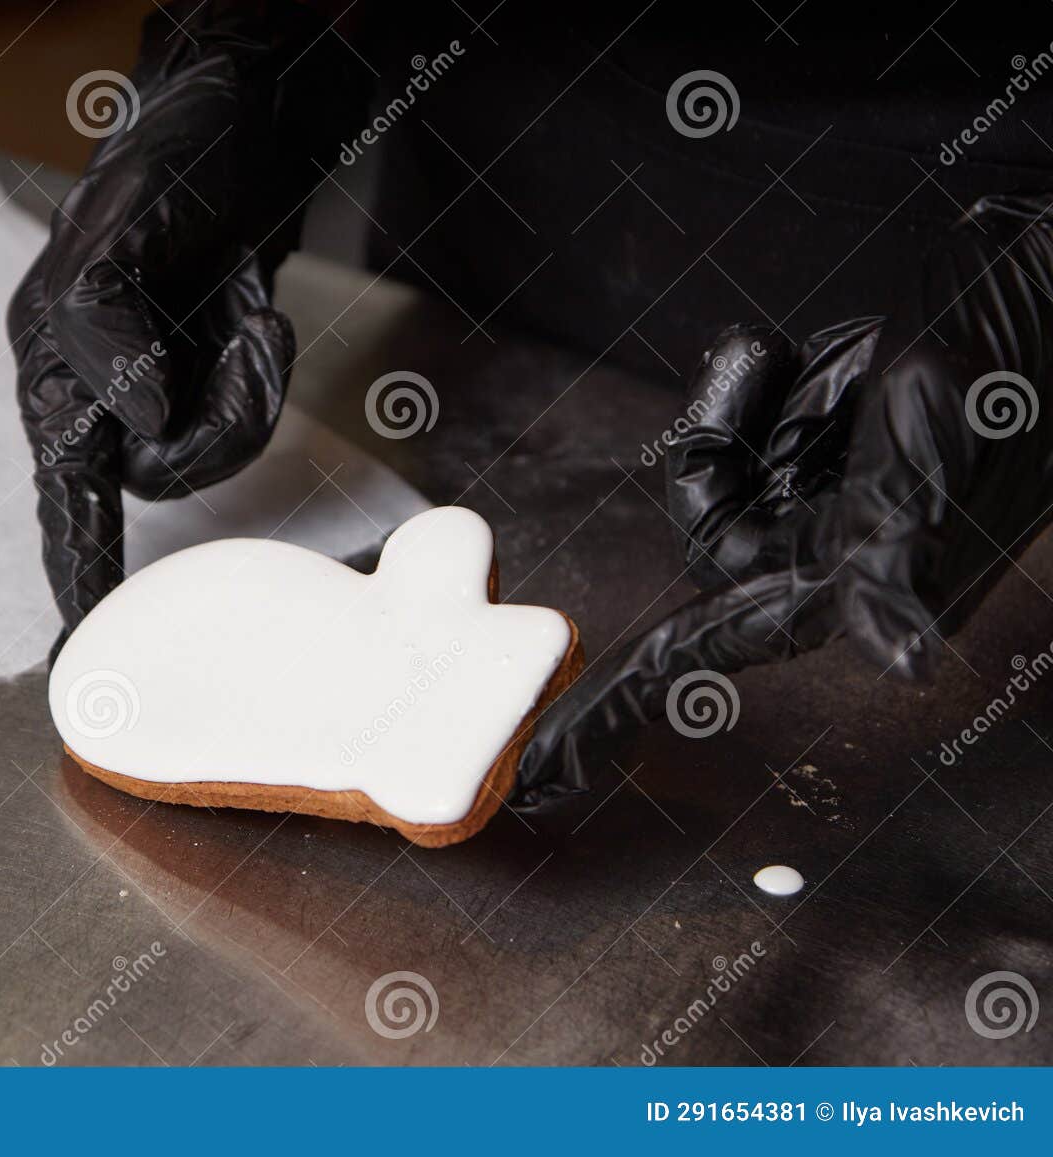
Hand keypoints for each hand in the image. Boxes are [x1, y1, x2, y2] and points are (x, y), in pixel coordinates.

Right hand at [9, 1, 368, 648]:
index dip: (75, 569)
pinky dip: (261, 370)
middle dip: (221, 419)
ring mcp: (156, 386)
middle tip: (246, 340)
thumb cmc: (169, 164)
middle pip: (160, 473)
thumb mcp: (118, 234)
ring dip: (249, 387)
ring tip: (250, 316)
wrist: (243, 123)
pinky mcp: (206, 375)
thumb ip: (105, 328)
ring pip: (213, 449)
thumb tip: (133, 417)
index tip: (79, 649)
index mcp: (53, 364)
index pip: (62, 491)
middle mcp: (98, 388)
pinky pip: (242, 414)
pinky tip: (254, 315)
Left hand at [515, 193, 1052, 801]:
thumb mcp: (940, 455)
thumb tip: (903, 660)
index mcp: (849, 575)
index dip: (619, 707)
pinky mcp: (822, 438)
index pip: (707, 651)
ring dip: (738, 409)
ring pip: (715, 475)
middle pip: (702, 531)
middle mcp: (831, 545)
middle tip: (757, 373)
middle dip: (713, 451)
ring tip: (785, 357)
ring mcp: (825, 492)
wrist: (1043, 280)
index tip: (543, 769)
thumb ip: (900, 559)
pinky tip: (795, 351)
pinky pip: (740, 425)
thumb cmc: (1013, 365)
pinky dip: (752, 383)